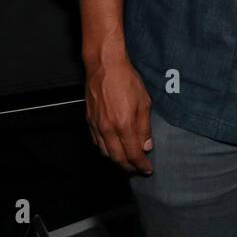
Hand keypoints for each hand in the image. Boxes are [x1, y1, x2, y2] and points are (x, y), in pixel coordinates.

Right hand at [85, 54, 153, 174]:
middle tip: (138, 169)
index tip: (147, 169)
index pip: (133, 154)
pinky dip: (106, 150)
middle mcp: (108, 129)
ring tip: (127, 161)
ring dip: (117, 160)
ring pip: (105, 153)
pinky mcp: (89, 121)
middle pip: (117, 158)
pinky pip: (96, 142)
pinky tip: (113, 148)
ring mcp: (97, 126)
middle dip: (129, 167)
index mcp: (124, 125)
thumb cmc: (126, 80)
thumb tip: (146, 145)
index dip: (141, 165)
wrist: (104, 67)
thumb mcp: (144, 102)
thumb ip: (144, 127)